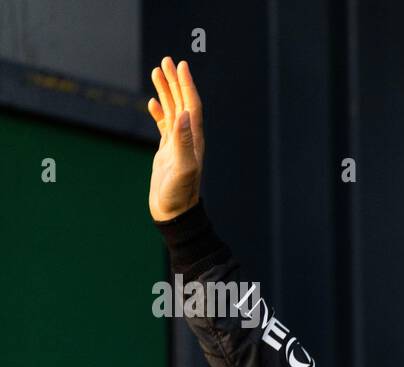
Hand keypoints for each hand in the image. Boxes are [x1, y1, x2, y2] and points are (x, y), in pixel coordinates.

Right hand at [146, 57, 204, 221]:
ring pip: (172, 110)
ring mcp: (178, 144)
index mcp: (193, 139)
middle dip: (176, 81)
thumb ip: (182, 141)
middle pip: (183, 103)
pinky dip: (159, 112)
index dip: (187, 85)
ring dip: (166, 91)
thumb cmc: (178, 193)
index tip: (181, 65)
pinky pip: (164, 126)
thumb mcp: (181, 167)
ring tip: (157, 72)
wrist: (174, 212)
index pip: (192, 105)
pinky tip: (153, 102)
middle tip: (167, 60)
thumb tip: (182, 114)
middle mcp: (188, 138)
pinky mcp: (168, 151)